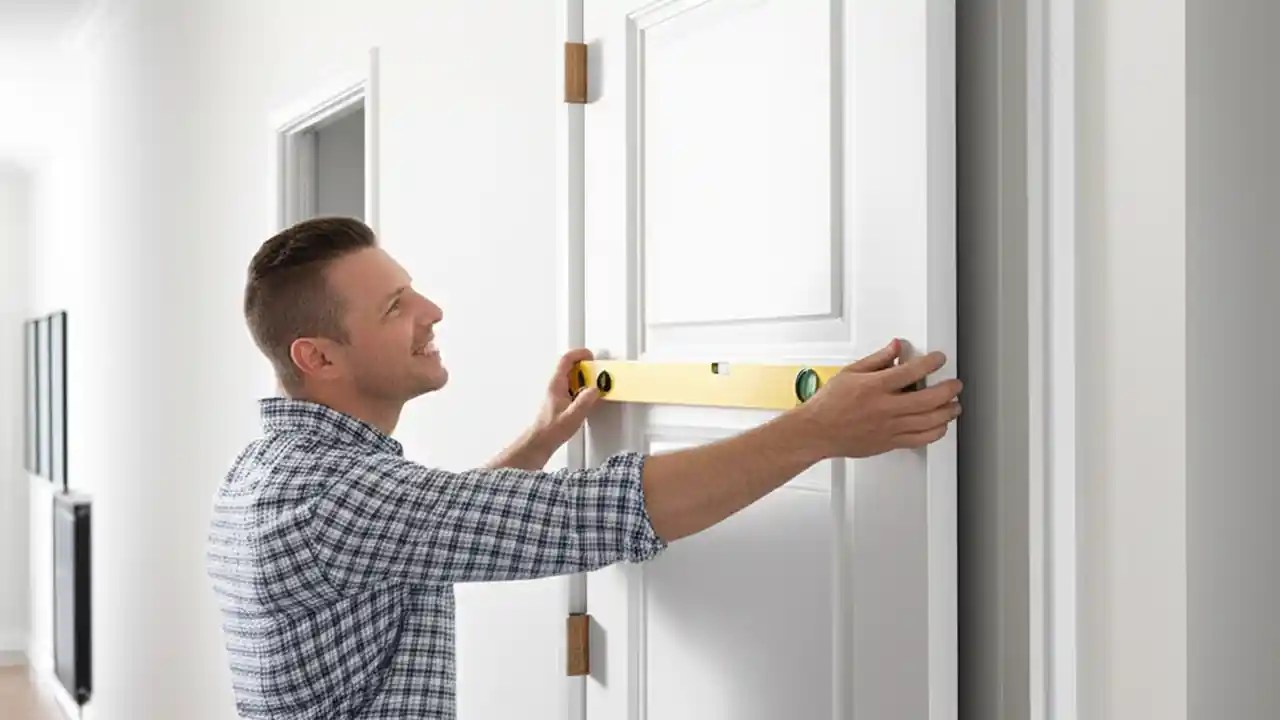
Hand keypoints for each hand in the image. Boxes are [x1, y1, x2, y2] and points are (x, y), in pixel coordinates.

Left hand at [532, 348, 602, 451]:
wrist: (541, 441)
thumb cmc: (551, 429)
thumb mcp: (573, 415)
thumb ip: (586, 401)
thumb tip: (595, 390)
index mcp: (556, 384)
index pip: (566, 359)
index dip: (580, 353)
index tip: (591, 356)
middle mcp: (555, 385)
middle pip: (570, 366)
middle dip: (585, 368)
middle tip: (596, 374)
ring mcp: (557, 392)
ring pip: (572, 377)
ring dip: (584, 380)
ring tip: (593, 389)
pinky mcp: (560, 400)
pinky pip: (573, 388)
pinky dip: (582, 390)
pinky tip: (587, 401)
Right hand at [796, 339, 962, 458]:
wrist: (817, 431)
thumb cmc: (829, 404)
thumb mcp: (850, 372)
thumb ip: (876, 359)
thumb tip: (895, 347)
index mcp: (874, 387)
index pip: (911, 371)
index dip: (931, 362)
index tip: (939, 358)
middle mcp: (884, 408)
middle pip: (928, 399)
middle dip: (949, 390)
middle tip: (955, 385)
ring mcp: (889, 427)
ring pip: (929, 421)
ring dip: (948, 412)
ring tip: (954, 405)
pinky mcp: (889, 443)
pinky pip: (920, 439)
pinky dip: (936, 432)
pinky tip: (940, 426)